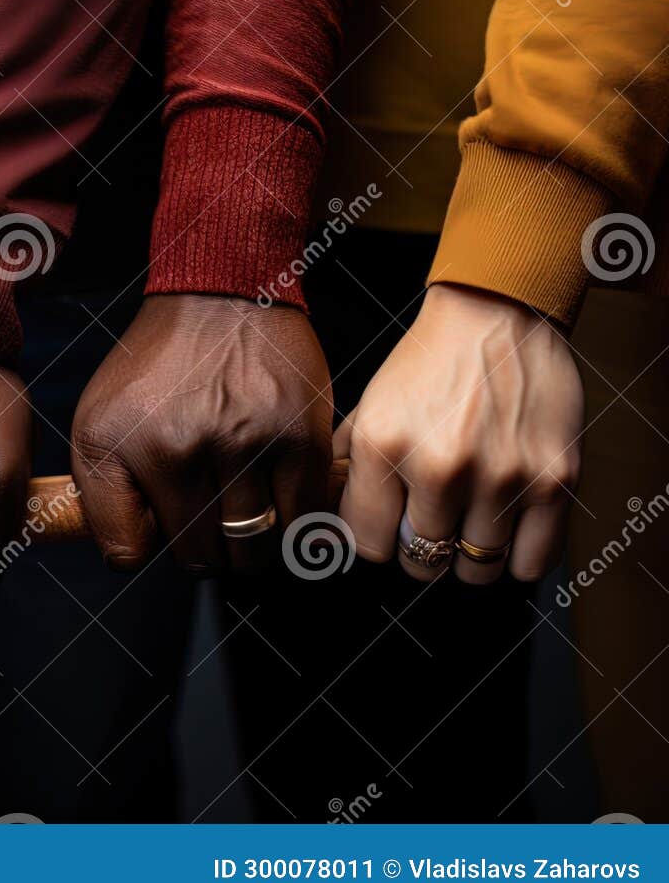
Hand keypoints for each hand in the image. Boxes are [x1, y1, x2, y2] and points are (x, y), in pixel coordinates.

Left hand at [71, 294, 331, 573]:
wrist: (220, 296)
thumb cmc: (157, 366)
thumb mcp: (97, 421)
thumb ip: (101, 495)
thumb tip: (133, 556)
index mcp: (133, 447)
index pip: (130, 554)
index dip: (144, 541)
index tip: (158, 517)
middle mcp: (189, 448)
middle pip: (200, 557)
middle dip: (201, 544)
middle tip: (206, 510)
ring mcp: (251, 444)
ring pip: (253, 549)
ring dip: (248, 540)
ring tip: (242, 505)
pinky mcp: (303, 438)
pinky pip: (302, 520)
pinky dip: (292, 522)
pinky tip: (278, 497)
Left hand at [338, 283, 581, 582]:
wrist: (497, 313)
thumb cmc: (428, 364)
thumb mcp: (368, 408)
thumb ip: (346, 470)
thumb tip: (325, 530)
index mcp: (384, 446)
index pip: (368, 544)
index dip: (377, 541)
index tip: (386, 530)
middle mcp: (440, 467)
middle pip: (421, 561)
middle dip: (420, 550)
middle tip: (429, 525)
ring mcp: (502, 477)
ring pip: (476, 568)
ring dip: (468, 557)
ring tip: (467, 526)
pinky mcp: (556, 481)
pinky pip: (532, 563)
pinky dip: (517, 560)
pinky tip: (506, 533)